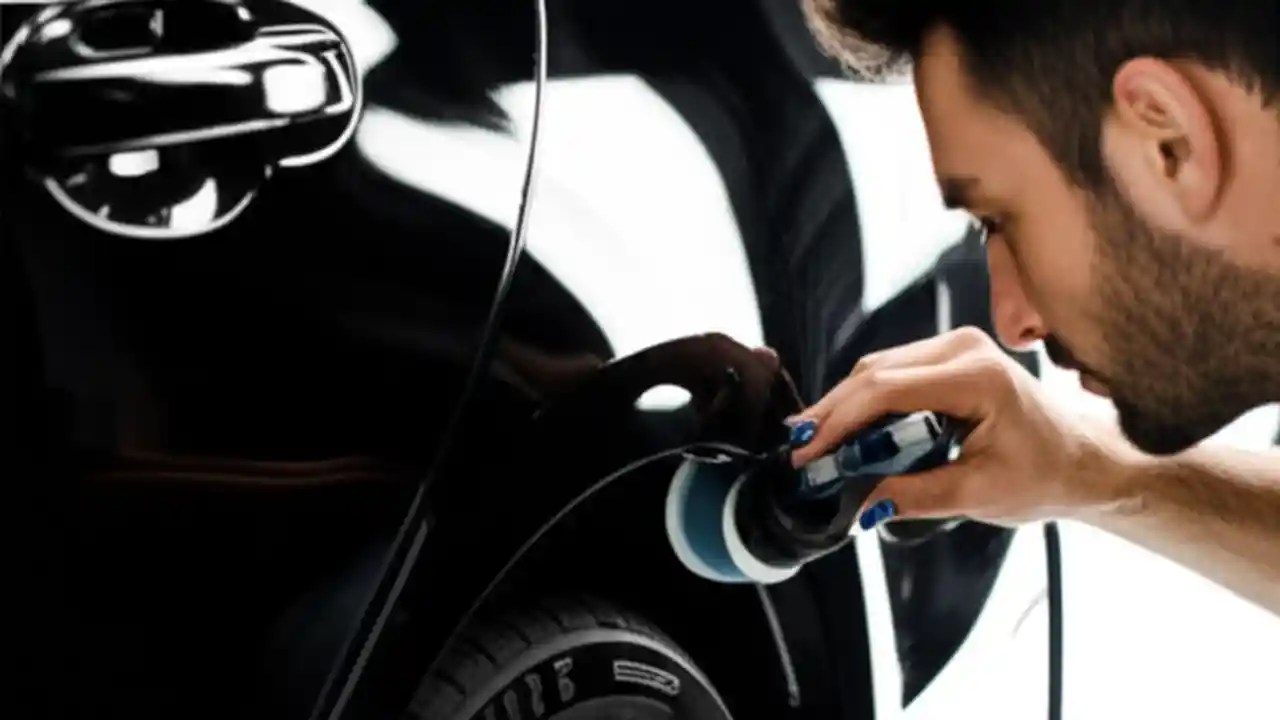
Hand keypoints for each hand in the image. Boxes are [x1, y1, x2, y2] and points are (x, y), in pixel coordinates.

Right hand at [786, 327, 1124, 527]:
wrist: (1083, 458)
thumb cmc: (1044, 475)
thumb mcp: (978, 494)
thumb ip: (916, 497)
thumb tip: (861, 505)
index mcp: (976, 377)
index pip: (887, 390)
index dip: (839, 420)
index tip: (808, 451)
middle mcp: (963, 348)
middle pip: (874, 373)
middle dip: (831, 412)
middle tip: (798, 450)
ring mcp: (956, 346)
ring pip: (878, 368)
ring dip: (843, 405)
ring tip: (812, 442)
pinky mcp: (950, 356)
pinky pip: (893, 371)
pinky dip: (864, 400)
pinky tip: (844, 428)